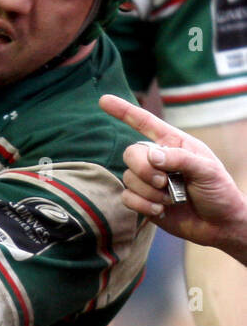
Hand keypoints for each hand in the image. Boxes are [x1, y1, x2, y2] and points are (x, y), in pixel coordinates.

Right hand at [99, 94, 246, 257]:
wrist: (220, 225)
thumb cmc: (220, 192)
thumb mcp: (208, 170)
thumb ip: (180, 159)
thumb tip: (150, 156)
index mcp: (174, 144)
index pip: (145, 123)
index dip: (124, 111)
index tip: (103, 100)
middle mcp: (158, 159)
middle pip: (131, 153)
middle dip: (144, 169)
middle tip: (163, 182)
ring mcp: (149, 180)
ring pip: (128, 177)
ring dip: (149, 192)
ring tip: (170, 200)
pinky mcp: (143, 200)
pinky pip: (127, 197)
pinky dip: (142, 205)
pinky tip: (160, 210)